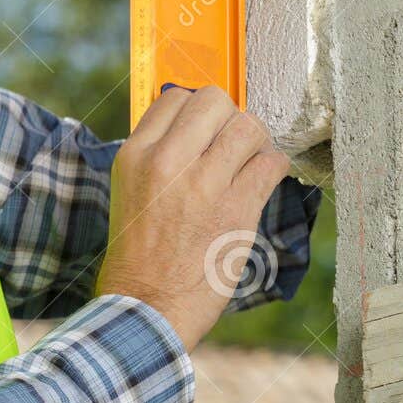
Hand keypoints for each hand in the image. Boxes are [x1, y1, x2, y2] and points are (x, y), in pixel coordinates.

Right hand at [95, 87, 291, 352]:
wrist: (146, 306)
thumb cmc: (138, 253)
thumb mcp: (129, 190)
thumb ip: (158, 154)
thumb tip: (196, 125)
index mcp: (135, 155)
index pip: (176, 97)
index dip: (197, 112)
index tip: (205, 132)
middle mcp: (168, 162)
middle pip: (215, 101)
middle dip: (228, 119)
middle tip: (228, 147)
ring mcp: (205, 184)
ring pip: (249, 127)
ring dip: (254, 143)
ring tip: (246, 165)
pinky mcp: (238, 208)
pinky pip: (272, 162)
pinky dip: (273, 167)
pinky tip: (260, 183)